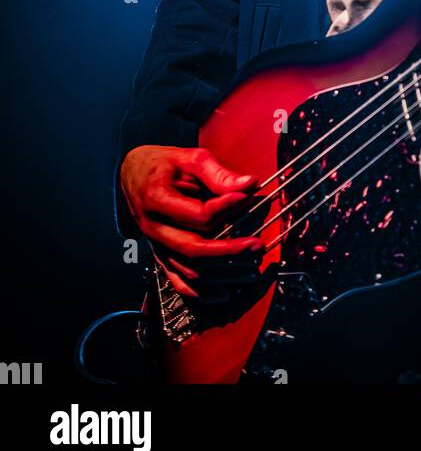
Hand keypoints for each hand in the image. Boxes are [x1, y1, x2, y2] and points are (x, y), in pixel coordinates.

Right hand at [119, 145, 263, 301]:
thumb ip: (218, 174)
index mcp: (158, 199)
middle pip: (195, 249)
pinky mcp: (160, 255)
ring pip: (190, 270)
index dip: (226, 208)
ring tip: (250, 269)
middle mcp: (155, 228)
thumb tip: (248, 185)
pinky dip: (201, 292)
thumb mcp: (189, 158)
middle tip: (257, 245)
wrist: (133, 174)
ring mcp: (157, 245)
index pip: (199, 214)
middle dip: (230, 251)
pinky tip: (224, 292)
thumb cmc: (162, 165)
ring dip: (222, 274)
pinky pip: (178, 281)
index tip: (247, 198)